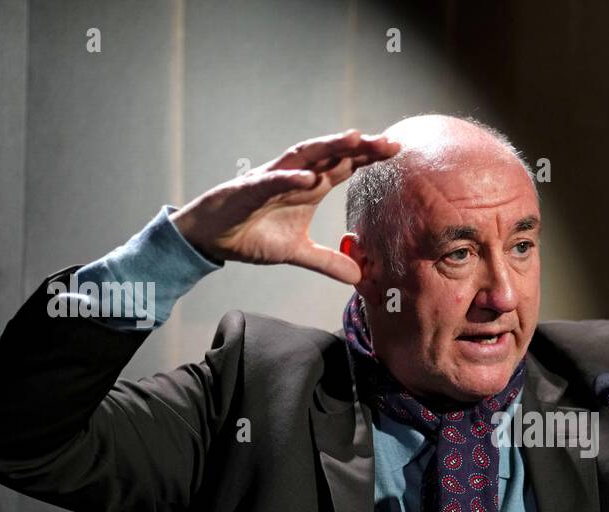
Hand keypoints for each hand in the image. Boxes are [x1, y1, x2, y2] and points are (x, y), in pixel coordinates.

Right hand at [169, 130, 399, 283]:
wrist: (212, 238)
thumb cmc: (252, 234)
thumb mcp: (297, 253)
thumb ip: (326, 262)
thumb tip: (357, 277)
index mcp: (308, 186)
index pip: (344, 166)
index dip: (368, 158)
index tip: (396, 151)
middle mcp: (294, 176)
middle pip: (331, 154)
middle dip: (358, 146)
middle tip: (387, 141)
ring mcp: (271, 179)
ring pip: (304, 156)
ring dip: (328, 147)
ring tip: (354, 139)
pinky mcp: (248, 189)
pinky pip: (270, 181)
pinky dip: (289, 178)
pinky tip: (308, 176)